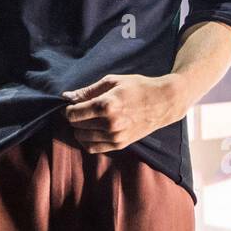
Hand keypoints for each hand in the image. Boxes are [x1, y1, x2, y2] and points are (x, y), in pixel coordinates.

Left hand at [61, 73, 186, 153]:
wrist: (163, 102)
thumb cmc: (138, 87)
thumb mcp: (112, 81)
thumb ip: (87, 91)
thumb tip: (66, 97)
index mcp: (106, 105)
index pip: (73, 114)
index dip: (67, 109)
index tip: (70, 105)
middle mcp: (110, 124)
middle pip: (77, 126)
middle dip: (74, 118)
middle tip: (79, 110)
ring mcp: (115, 137)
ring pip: (83, 139)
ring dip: (79, 130)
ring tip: (85, 120)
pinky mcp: (120, 145)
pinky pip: (94, 148)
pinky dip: (87, 141)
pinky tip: (91, 131)